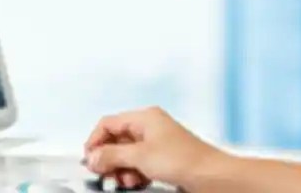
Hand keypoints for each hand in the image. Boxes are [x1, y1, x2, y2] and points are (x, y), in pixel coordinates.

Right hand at [83, 106, 226, 189]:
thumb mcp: (140, 157)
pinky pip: (139, 164)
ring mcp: (157, 144)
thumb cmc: (183, 159)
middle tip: (105, 174)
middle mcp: (150, 127)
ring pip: (127, 155)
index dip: (96, 141)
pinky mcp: (163, 159)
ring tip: (125, 180)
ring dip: (122, 169)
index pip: (108, 124)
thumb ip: (112, 156)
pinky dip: (134, 173)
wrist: (210, 176)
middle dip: (109, 158)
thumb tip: (93, 156)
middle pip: (116, 140)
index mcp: (145, 118)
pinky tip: (137, 181)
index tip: (90, 161)